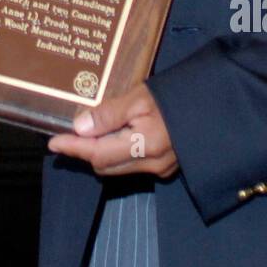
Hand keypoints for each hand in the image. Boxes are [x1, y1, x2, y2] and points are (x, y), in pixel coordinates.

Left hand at [47, 84, 176, 177]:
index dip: (73, 148)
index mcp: (144, 146)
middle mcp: (151, 165)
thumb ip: (109, 114)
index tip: (53, 143)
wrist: (213, 104)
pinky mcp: (166, 168)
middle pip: (104, 164)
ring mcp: (160, 169)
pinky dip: (116, 152)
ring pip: (116, 167)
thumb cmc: (176, 96)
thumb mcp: (139, 98)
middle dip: (84, 151)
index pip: (97, 153)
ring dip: (99, 152)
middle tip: (70, 133)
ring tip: (90, 132)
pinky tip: (113, 136)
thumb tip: (79, 127)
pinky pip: (131, 164)